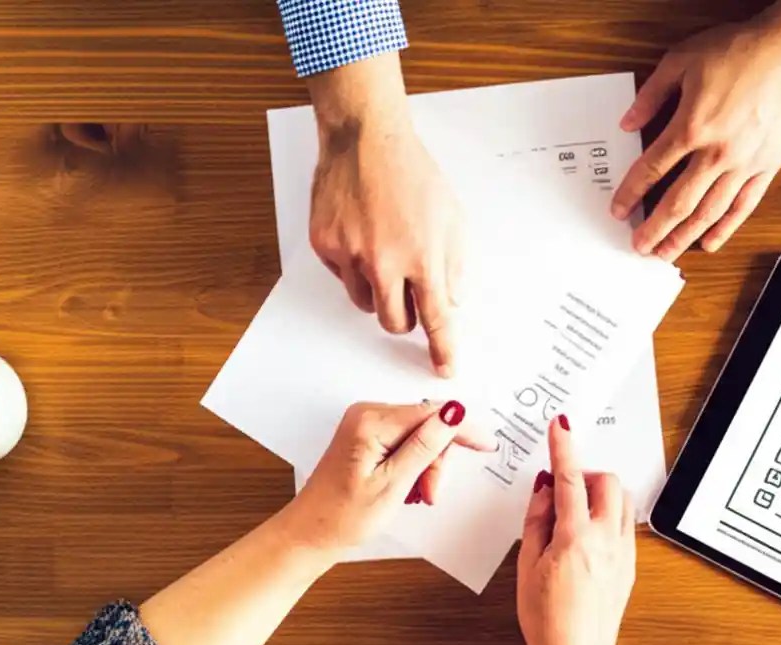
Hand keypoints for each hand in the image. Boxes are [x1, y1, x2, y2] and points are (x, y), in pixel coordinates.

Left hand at [286, 401, 493, 551]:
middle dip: (435, 459)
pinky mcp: (366, 436)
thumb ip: (425, 446)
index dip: (461, 429)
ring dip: (425, 465)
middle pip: (426, 424)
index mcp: (371, 422)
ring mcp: (365, 424)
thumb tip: (453, 413)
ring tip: (417, 495)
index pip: (431, 413)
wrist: (311, 534)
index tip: (485, 444)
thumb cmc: (343, 516)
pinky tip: (407, 485)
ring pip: (419, 435)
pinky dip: (412, 465)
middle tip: (430, 493)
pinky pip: (404, 441)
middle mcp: (367, 414)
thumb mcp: (393, 484)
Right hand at [308, 52, 463, 376]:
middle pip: (395, 322)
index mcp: (423, 255)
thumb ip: (455, 263)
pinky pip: (343, 277)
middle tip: (408, 291)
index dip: (442, 349)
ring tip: (383, 250)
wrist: (365, 139)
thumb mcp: (451, 217)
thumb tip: (453, 301)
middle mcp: (385, 261)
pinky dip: (354, 266)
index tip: (445, 368)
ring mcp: (350, 255)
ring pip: (365, 303)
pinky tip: (361, 233)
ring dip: (378, 291)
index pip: (437, 318)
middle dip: (404, 317)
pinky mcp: (325, 246)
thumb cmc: (411, 174)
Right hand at [517, 415, 636, 644]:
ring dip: (600, 493)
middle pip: (607, 482)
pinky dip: (608, 516)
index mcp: (576, 538)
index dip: (564, 448)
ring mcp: (623, 553)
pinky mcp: (630, 566)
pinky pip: (625, 524)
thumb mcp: (527, 564)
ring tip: (574, 511)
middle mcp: (606, 541)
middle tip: (563, 486)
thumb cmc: (546, 619)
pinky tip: (585, 534)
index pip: (571, 479)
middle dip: (586, 474)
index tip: (562, 426)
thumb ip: (537, 519)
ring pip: (623, 500)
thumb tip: (544, 488)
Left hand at [611, 0, 780, 259]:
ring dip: (684, 237)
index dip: (631, 194)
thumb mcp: (682, 60)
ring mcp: (744, 164)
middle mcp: (717, 153)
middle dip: (654, 229)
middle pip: (677, 203)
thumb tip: (628, 122)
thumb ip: (651, 96)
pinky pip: (743, 206)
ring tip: (666, 254)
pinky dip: (725, 228)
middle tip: (638, 247)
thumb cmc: (741, 51)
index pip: (652, 169)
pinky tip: (709, 243)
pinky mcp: (767, 166)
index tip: (619, 210)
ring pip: (709, 212)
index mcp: (692, 127)